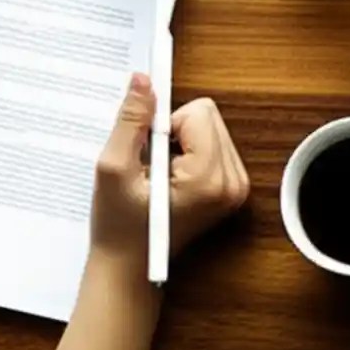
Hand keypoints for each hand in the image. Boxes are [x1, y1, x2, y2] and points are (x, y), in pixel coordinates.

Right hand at [92, 75, 249, 268]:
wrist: (130, 269)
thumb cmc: (119, 228)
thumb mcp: (114, 168)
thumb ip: (131, 119)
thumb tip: (143, 80)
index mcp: (210, 178)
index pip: (198, 112)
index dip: (163, 126)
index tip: (146, 150)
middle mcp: (233, 182)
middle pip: (208, 116)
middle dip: (174, 133)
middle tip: (151, 167)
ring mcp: (235, 187)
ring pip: (210, 127)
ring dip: (180, 143)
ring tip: (159, 177)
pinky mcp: (231, 188)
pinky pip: (212, 145)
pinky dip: (188, 154)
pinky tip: (169, 181)